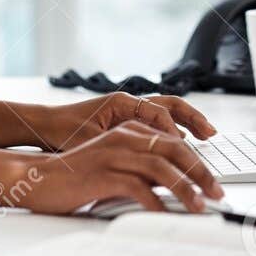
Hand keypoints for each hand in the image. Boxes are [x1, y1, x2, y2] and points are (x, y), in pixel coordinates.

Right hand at [20, 122, 224, 214]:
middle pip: (174, 149)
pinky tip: (165, 214)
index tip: (214, 182)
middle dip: (201, 172)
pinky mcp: (102, 173)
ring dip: (186, 188)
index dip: (197, 161)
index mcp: (128, 131)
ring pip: (161, 167)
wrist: (37, 179)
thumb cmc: (76, 177)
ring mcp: (113, 154)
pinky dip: (156, 202)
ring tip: (200, 206)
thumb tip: (173, 188)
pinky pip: (138, 186)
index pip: (173, 141)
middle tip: (217, 193)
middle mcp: (123, 137)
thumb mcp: (114, 167)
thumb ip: (141, 171)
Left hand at [35, 91, 216, 151]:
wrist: (43, 127)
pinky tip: (181, 146)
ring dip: (188, 123)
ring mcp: (129, 112)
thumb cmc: (63, 132)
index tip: (183, 147)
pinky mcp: (127, 123)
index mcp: (122, 102)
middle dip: (193, 118)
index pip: (158, 113)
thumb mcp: (91, 140)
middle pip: (170, 105)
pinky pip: (157, 124)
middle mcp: (129, 103)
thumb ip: (121, 144)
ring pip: (167, 113)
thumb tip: (150, 153)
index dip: (172, 131)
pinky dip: (173, 132)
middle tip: (211, 134)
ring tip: (206, 137)